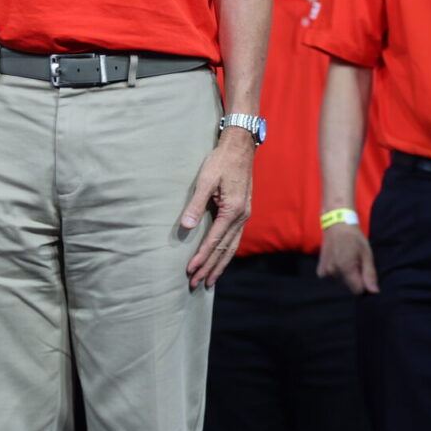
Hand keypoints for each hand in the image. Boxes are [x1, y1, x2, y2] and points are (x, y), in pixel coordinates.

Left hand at [180, 131, 254, 288]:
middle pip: (225, 249)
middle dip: (210, 267)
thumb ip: (195, 205)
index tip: (190, 271)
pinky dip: (227, 253)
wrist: (241, 147)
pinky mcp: (243, 211)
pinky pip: (235, 238)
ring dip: (220, 264)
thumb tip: (185, 227)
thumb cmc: (221, 161)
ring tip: (210, 280)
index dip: (202, 257)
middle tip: (196, 284)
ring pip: (233, 246)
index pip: (214, 240)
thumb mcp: (205, 180)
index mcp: (232, 210)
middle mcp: (242, 216)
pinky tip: (221, 259)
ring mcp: (245, 214)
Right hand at [317, 224, 378, 294]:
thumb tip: (374, 292)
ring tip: (346, 260)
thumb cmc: (355, 238)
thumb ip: (370, 274)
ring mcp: (325, 273)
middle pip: (349, 288)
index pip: (357, 290)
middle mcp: (333, 273)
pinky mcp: (320, 272)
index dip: (363, 283)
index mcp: (345, 269)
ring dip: (345, 277)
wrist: (337, 226)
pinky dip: (337, 274)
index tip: (363, 271)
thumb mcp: (367, 254)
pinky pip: (332, 280)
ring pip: (341, 284)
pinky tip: (338, 261)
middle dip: (354, 279)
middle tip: (355, 262)